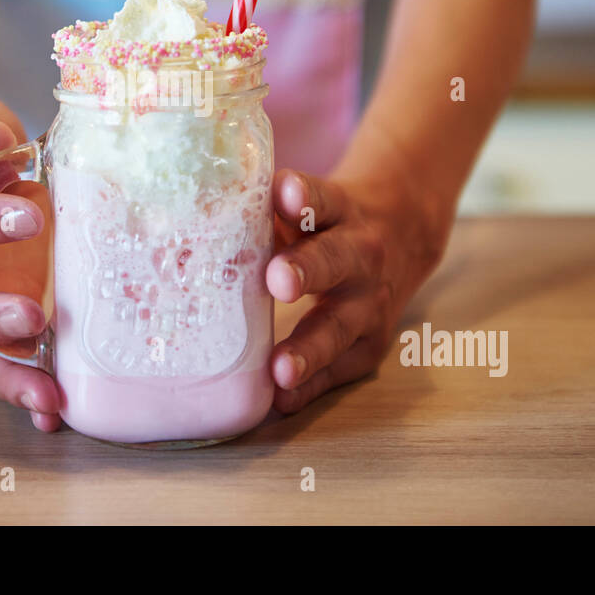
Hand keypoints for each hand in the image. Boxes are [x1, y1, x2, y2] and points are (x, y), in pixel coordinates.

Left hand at [264, 165, 450, 413]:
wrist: (402, 231)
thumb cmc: (326, 222)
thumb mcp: (304, 206)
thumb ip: (261, 214)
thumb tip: (192, 225)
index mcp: (339, 210)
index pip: (322, 198)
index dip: (304, 196)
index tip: (286, 194)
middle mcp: (361, 253)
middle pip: (335, 260)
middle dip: (307, 271)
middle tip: (277, 281)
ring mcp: (370, 301)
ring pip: (341, 325)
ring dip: (310, 349)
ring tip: (280, 370)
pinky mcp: (371, 342)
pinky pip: (340, 367)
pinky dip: (312, 385)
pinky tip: (284, 400)